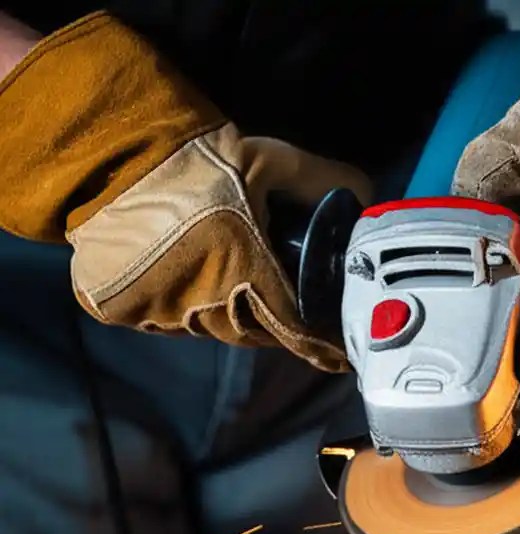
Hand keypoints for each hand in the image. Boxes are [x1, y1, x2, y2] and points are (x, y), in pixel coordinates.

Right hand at [0, 12, 369, 371]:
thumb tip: (367, 199)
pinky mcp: (125, 312)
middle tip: (292, 299)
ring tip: (242, 280)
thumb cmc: (197, 159)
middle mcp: (202, 309)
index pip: (298, 331)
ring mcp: (159, 314)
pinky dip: (192, 305)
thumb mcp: (274, 161)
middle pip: (258, 334)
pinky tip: (199, 276)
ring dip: (235, 313)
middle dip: (279, 319)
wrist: (107, 153)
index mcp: (244, 278)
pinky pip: (173, 320)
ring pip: (216, 330)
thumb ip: (327, 183)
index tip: (339, 349)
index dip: (322, 340)